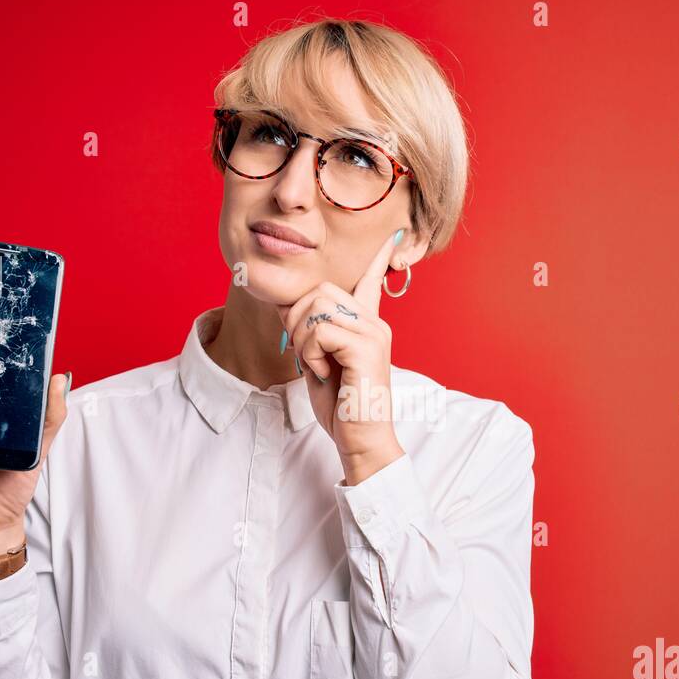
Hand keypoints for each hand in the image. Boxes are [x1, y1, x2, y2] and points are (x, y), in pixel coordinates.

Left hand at [278, 230, 405, 484]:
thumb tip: (287, 305)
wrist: (361, 440)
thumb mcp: (319, 362)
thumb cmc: (341, 406)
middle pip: (320, 290)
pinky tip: (321, 372)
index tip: (391, 238)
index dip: (378, 259)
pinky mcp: (367, 347)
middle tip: (304, 352)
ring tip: (315, 365)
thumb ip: (310, 332)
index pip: (372, 282)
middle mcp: (375, 323)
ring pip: (316, 307)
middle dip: (296, 319)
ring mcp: (374, 333)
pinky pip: (320, 330)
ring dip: (301, 338)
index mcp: (367, 325)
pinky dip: (309, 352)